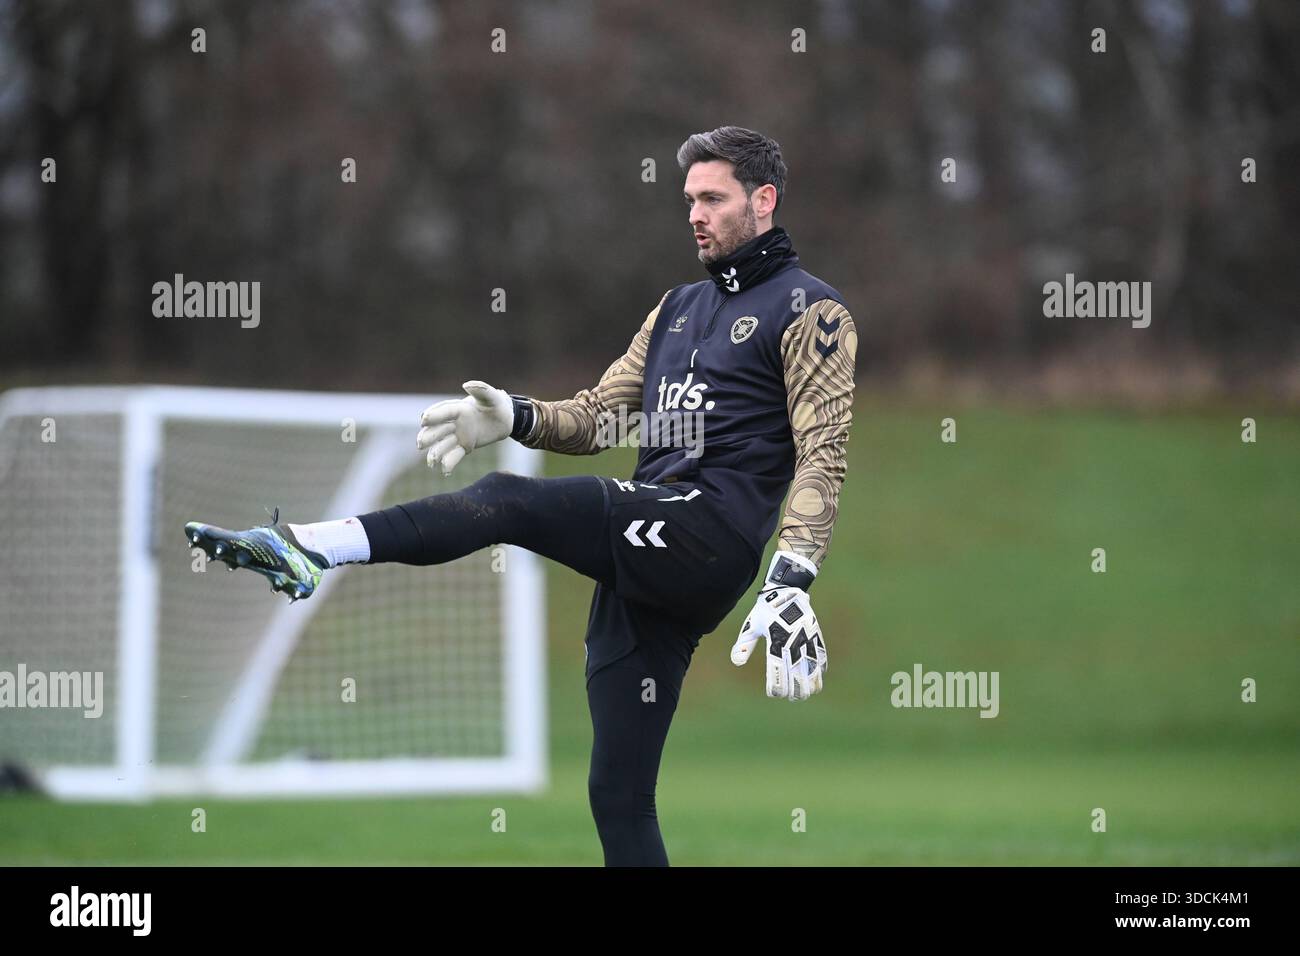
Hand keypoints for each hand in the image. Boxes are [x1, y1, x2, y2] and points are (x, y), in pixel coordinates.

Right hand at [417, 380, 513, 475]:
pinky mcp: (464, 447)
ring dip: (436, 453)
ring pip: (443, 445)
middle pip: (438, 430)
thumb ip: (481, 389)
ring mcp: (458, 436)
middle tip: (420, 444)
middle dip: (428, 436)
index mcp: (458, 408)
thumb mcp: (492, 397)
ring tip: (431, 462)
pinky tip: (445, 471)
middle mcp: (454, 423)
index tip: (423, 420)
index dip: (434, 415)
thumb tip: (467, 385)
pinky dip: (449, 463)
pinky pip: (454, 456)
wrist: (504, 420)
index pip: (444, 412)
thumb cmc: (497, 405)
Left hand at [730, 551, 827, 700]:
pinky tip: (818, 677)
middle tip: (793, 697)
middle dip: (796, 689)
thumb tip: (736, 662)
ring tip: (807, 693)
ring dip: (811, 682)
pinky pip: (821, 655)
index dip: (777, 685)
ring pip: (812, 667)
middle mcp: (793, 641)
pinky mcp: (816, 634)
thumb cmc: (765, 610)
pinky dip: (821, 668)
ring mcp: (807, 638)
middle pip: (797, 673)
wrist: (786, 590)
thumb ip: (744, 644)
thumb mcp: (752, 625)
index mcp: (776, 640)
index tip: (774, 694)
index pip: (777, 670)